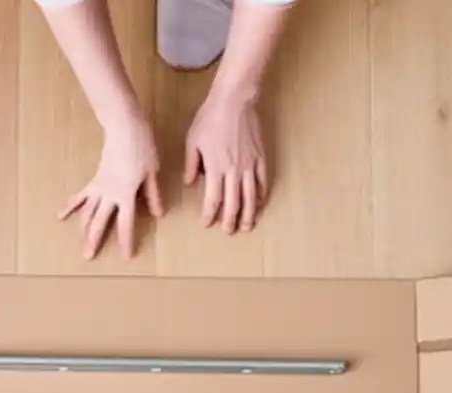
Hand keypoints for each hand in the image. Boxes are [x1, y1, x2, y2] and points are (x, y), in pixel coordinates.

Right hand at [58, 113, 164, 258]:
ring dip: (82, 229)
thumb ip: (153, 195)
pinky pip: (81, 196)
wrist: (124, 128)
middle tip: (88, 257)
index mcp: (126, 194)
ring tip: (79, 245)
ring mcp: (99, 187)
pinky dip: (71, 206)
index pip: (125, 223)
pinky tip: (61, 216)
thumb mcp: (153, 172)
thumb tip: (157, 214)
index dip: (126, 241)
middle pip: (99, 221)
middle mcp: (110, 194)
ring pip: (87, 212)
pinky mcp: (95, 180)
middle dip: (94, 240)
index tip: (126, 257)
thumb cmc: (142, 148)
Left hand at [183, 92, 268, 233]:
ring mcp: (249, 165)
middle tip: (228, 231)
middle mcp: (233, 170)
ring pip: (250, 197)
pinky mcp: (260, 157)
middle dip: (230, 221)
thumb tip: (189, 182)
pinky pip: (262, 181)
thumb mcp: (192, 140)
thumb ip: (191, 164)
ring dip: (248, 214)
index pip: (213, 199)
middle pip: (233, 203)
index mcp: (215, 168)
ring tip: (246, 226)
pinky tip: (259, 203)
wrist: (234, 101)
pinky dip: (261, 194)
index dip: (209, 215)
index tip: (206, 223)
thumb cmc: (210, 118)